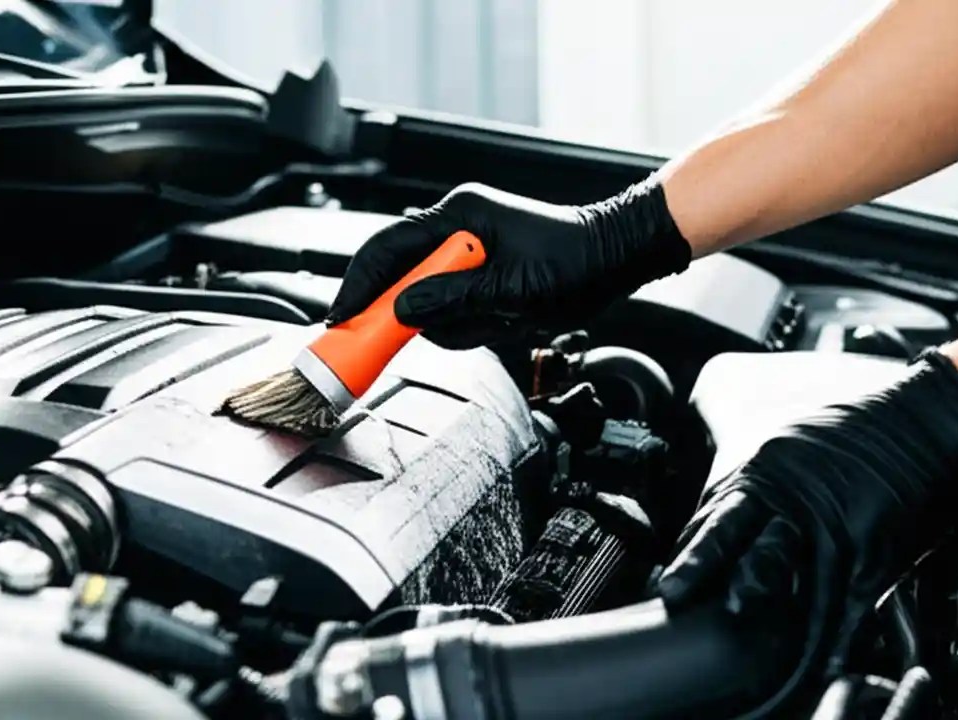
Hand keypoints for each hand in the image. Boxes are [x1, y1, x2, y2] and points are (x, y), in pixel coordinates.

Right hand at [326, 179, 690, 348]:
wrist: (615, 259)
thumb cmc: (575, 259)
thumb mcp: (512, 288)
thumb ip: (453, 299)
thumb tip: (403, 310)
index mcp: (458, 215)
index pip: (387, 248)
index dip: (360, 285)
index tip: (343, 318)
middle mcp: (456, 229)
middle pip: (402, 278)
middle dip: (416, 313)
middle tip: (422, 334)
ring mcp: (467, 253)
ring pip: (428, 303)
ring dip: (455, 323)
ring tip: (498, 320)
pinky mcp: (479, 276)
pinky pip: (454, 311)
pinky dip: (472, 325)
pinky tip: (504, 320)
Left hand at [656, 350, 957, 701]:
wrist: (921, 421)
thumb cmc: (853, 437)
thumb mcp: (788, 447)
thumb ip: (753, 489)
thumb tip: (716, 520)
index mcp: (762, 471)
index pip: (712, 517)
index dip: (686, 552)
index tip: (660, 582)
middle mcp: (789, 493)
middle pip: (734, 529)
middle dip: (700, 562)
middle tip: (672, 591)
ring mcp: (832, 518)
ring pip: (791, 567)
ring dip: (763, 600)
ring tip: (739, 631)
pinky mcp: (872, 540)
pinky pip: (849, 595)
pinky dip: (836, 633)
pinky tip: (822, 660)